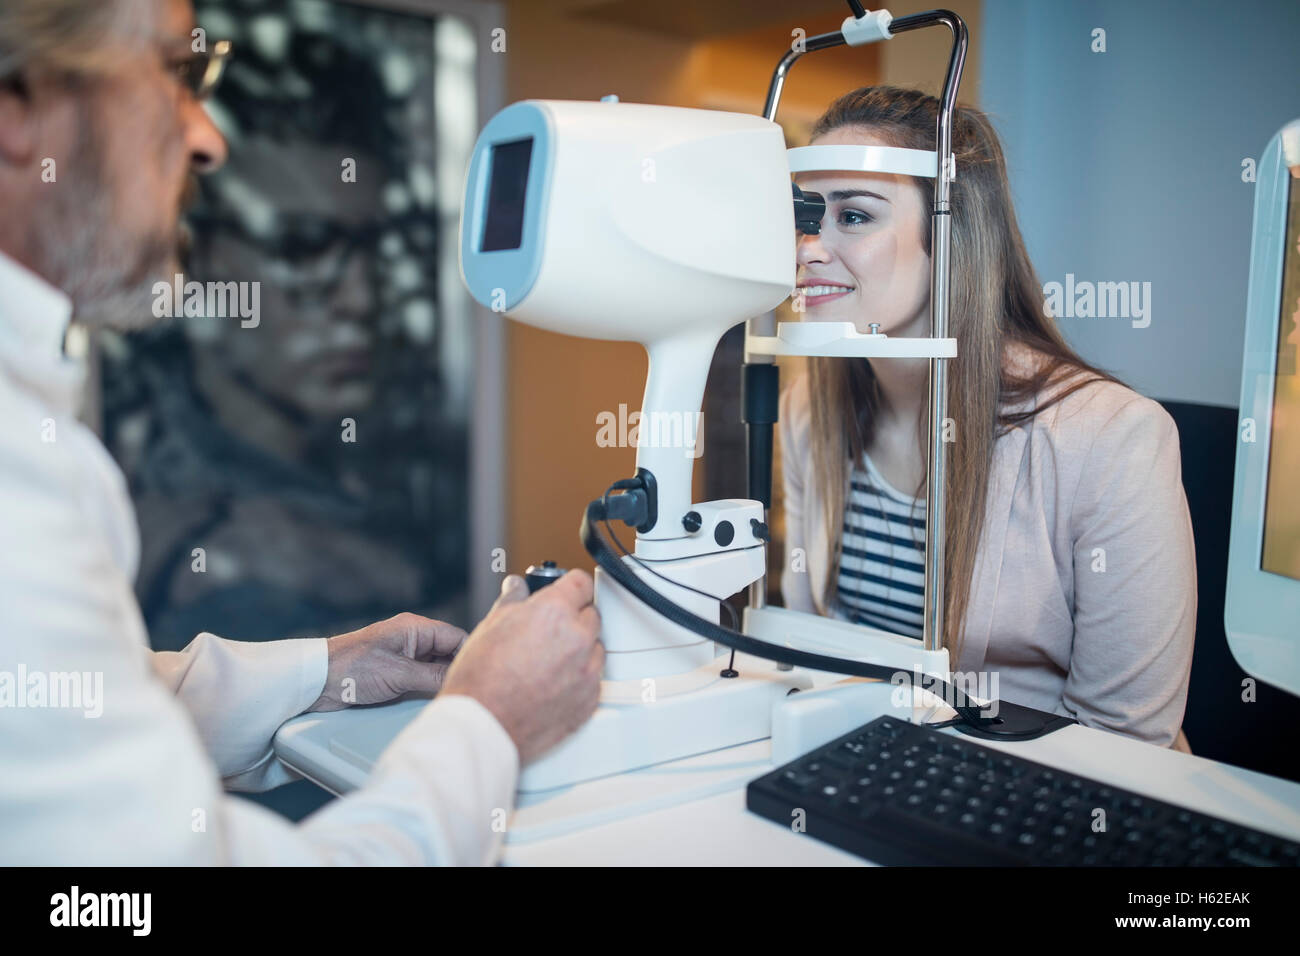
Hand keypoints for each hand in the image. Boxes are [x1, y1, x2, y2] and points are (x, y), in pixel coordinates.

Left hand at [309, 613, 467, 711]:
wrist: (316, 682)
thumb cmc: (353, 668)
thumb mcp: (399, 674)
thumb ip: (434, 676)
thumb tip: (462, 681)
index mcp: (416, 628)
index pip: (457, 638)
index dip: (471, 656)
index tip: (482, 677)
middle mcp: (414, 640)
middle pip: (450, 653)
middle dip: (459, 671)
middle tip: (470, 692)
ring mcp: (405, 657)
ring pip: (437, 667)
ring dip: (443, 682)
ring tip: (454, 699)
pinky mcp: (396, 674)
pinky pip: (422, 679)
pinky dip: (430, 689)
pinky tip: (435, 702)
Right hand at [441, 570, 602, 762]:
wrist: (483, 725)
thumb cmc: (481, 680)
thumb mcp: (490, 626)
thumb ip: (512, 600)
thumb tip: (516, 588)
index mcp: (554, 613)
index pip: (581, 583)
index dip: (570, 586)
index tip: (567, 592)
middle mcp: (577, 639)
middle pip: (591, 614)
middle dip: (573, 618)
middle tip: (549, 631)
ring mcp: (587, 671)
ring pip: (596, 647)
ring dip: (580, 649)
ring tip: (548, 661)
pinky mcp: (590, 699)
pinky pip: (594, 678)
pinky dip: (580, 677)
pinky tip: (553, 683)